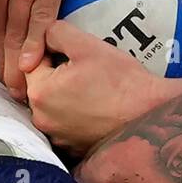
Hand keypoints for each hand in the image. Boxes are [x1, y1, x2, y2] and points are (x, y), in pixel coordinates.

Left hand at [25, 21, 156, 156]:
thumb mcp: (87, 45)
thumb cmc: (120, 81)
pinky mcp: (71, 149)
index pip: (32, 61)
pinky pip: (65, 123)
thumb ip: (57, 32)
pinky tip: (96, 106)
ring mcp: (56, 137)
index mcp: (39, 92)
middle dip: (57, 74)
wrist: (149, 117)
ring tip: (93, 87)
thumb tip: (44, 34)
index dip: (53, 52)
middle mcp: (41, 119)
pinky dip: (75, 114)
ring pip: (53, 105)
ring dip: (65, 95)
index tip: (76, 54)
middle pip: (41, 85)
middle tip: (86, 69)